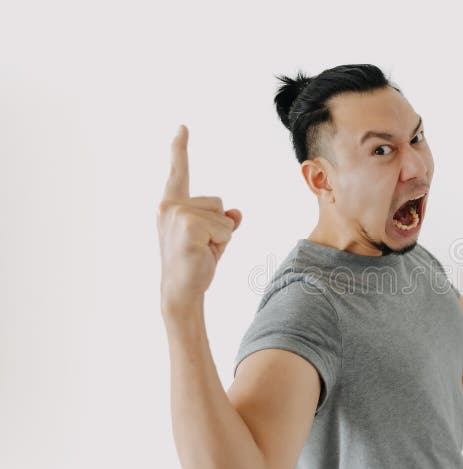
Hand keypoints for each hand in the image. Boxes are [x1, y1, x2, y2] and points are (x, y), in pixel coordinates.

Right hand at [157, 125, 242, 309]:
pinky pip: (225, 229)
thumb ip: (222, 221)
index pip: (179, 171)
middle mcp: (170, 205)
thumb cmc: (195, 264)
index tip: (183, 127)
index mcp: (171, 204)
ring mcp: (178, 214)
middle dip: (219, 226)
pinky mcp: (190, 226)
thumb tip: (236, 214)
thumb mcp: (212, 238)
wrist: (182, 291)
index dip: (180, 148)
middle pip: (219, 203)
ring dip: (221, 237)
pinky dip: (221, 245)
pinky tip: (203, 254)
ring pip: (224, 217)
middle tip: (201, 248)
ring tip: (201, 252)